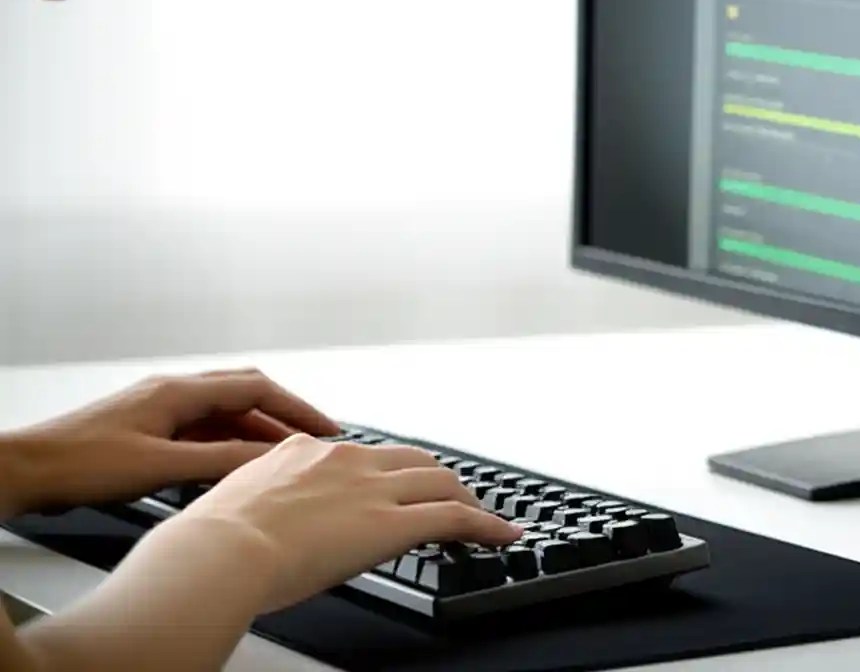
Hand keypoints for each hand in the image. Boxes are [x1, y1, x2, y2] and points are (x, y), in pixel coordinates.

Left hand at [0, 369, 341, 517]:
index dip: (297, 407)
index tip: (326, 427)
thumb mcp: (159, 466)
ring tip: (286, 458)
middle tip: (315, 438)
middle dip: (284, 415)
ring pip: (223, 414)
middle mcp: (171, 393)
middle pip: (245, 394)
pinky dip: (228, 445)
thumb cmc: (77, 464)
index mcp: (177, 391)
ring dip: (257, 432)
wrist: (24, 472)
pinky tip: (238, 467)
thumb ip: (218, 460)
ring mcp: (158, 410)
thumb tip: (267, 458)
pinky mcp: (147, 431)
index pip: (256, 387)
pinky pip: (202, 431)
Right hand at [169, 434, 523, 611]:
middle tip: (450, 498)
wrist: (221, 551)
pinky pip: (456, 517)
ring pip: (441, 482)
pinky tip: (501, 535)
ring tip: (480, 518)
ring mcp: (373, 488)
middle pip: (414, 459)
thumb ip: (263, 496)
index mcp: (305, 451)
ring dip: (466, 501)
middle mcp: (346, 460)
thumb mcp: (237, 499)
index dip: (387, 472)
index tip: (393, 486)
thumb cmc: (215, 538)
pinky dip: (486, 525)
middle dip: (437, 479)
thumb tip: (262, 515)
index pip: (363, 454)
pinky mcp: (393, 522)